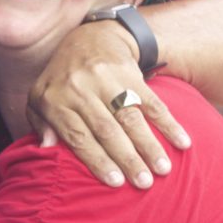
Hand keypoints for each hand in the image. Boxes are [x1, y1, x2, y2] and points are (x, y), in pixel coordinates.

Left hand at [26, 22, 189, 189]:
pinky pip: (152, 101)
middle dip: (128, 159)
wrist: (90, 38)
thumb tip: (45, 151)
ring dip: (150, 145)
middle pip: (107, 130)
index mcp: (56, 100)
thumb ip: (41, 126)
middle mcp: (81, 88)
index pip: (78, 136)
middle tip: (144, 183)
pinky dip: (169, 123)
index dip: (98, 160)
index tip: (115, 183)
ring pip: (130, 117)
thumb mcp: (40, 99)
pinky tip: (182, 142)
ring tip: (163, 169)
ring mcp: (107, 79)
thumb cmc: (62, 80)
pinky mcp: (131, 73)